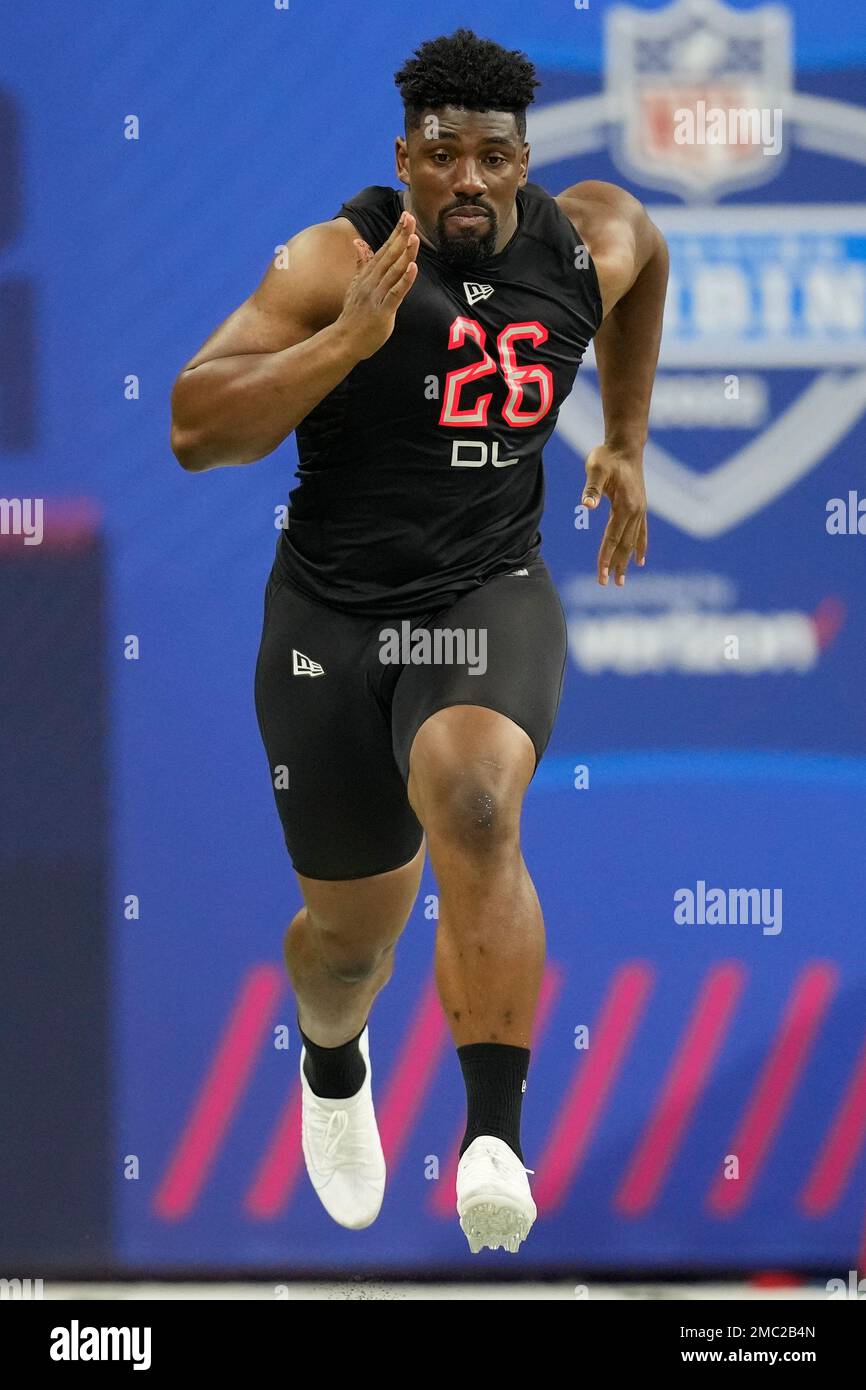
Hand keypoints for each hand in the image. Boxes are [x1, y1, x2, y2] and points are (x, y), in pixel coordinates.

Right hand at [336, 212, 418, 359]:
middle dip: (401, 236)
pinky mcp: (382, 311)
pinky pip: (395, 293)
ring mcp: (376, 296)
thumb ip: (361, 264)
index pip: (384, 249)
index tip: (405, 216)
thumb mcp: (355, 285)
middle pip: (389, 255)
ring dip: (404, 254)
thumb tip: (357, 242)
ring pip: (393, 271)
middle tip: (410, 217)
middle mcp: (372, 282)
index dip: (396, 233)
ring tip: (414, 237)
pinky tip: (412, 268)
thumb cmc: (352, 316)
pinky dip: (404, 281)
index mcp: (368, 275)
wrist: (343, 340)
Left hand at [582, 443, 647, 585]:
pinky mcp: (640, 508)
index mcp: (625, 506)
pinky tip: (640, 560)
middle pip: (624, 545)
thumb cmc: (607, 456)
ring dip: (626, 561)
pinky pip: (641, 532)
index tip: (601, 575)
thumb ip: (591, 487)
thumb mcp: (595, 468)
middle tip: (609, 584)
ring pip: (632, 542)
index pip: (612, 538)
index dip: (606, 557)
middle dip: (616, 565)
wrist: (626, 446)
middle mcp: (636, 512)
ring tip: (622, 580)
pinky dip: (640, 547)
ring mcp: (640, 510)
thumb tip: (586, 505)